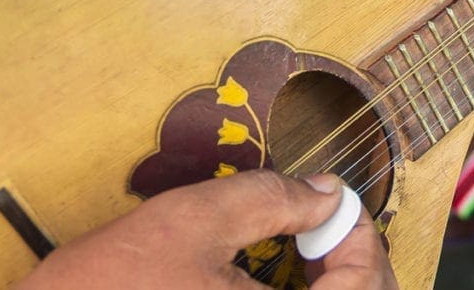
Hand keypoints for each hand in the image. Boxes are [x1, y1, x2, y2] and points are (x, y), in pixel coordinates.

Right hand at [19, 170, 397, 288]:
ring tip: (314, 243)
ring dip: (336, 281)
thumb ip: (274, 198)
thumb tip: (327, 192)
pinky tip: (289, 275)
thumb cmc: (111, 283)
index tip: (340, 204)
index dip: (361, 237)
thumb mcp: (196, 220)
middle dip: (355, 260)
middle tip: (330, 222)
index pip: (362, 287)